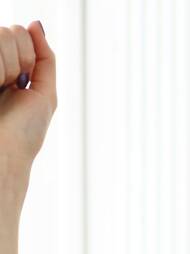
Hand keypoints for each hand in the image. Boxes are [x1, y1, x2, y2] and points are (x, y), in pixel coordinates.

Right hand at [0, 22, 55, 197]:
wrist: (3, 153)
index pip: (17, 34)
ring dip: (5, 65)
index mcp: (3, 65)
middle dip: (19, 60)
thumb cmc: (24, 131)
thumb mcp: (44, 93)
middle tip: (10, 86)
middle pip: (9, 31)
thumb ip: (44, 58)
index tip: (22, 81)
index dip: (27, 55)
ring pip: (0, 35)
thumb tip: (36, 24)